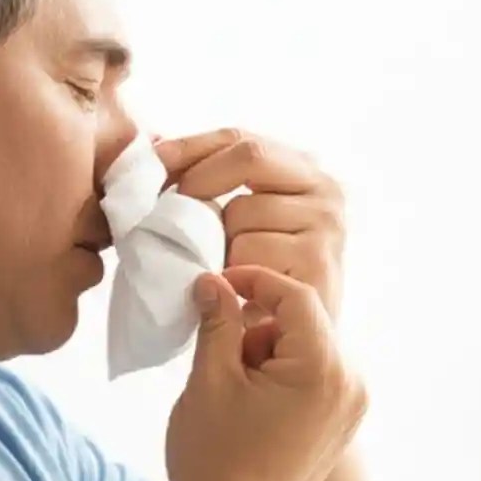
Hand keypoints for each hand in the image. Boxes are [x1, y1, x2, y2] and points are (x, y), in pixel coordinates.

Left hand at [157, 129, 345, 321]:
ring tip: (225, 270)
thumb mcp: (237, 220)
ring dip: (218, 243)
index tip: (153, 161)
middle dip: (201, 182)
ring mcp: (327, 225)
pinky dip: (231, 273)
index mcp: (306, 171)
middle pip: (248, 159)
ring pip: (243, 211)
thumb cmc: (258, 279)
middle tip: (170, 213)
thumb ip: (209, 181)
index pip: (241, 138)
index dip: (192, 145)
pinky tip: (240, 290)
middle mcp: (326, 190)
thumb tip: (153, 146)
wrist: (292, 342)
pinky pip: (249, 252)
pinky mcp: (318, 263)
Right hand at [165, 266, 367, 480]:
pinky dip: (283, 373)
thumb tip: (213, 281)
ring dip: (268, 351)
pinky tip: (252, 404)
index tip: (218, 284)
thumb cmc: (215, 460)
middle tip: (219, 354)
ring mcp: (351, 405)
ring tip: (235, 390)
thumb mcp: (209, 379)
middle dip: (258, 326)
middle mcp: (350, 383)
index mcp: (323, 369)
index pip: (296, 296)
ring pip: (307, 347)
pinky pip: (315, 374)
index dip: (254, 280)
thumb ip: (217, 321)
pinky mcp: (342, 422)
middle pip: (304, 321)